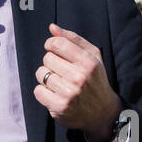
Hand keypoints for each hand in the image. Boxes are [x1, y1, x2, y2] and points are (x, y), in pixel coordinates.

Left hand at [33, 23, 120, 141]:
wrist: (103, 113)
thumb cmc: (95, 80)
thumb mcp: (92, 56)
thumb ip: (73, 39)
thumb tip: (52, 27)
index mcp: (88, 62)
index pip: (57, 44)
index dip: (51, 44)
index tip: (54, 49)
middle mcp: (79, 78)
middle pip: (47, 58)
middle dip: (51, 62)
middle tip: (62, 70)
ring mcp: (69, 93)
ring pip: (41, 73)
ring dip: (46, 76)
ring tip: (59, 82)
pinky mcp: (59, 107)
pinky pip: (38, 90)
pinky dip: (43, 91)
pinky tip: (55, 93)